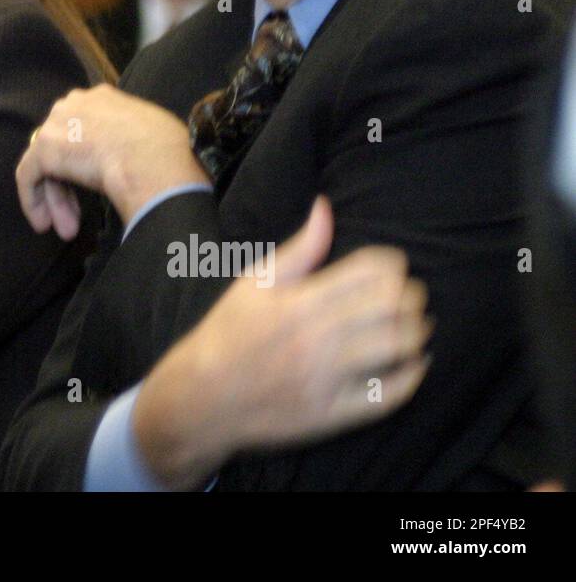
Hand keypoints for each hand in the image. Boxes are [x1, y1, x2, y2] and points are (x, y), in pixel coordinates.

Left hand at [16, 84, 206, 239]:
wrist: (156, 161)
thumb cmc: (168, 152)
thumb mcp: (151, 133)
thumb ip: (129, 139)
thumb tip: (128, 161)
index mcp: (102, 98)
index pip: (82, 130)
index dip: (85, 163)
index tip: (98, 186)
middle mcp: (76, 103)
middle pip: (62, 148)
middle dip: (68, 187)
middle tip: (77, 219)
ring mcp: (58, 123)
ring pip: (47, 165)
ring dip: (57, 200)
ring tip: (68, 230)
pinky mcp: (44, 147)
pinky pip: (28, 176)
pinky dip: (33, 200)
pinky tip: (44, 223)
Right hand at [131, 196, 431, 488]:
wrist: (203, 396)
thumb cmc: (229, 332)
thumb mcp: (255, 282)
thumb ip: (300, 248)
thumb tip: (325, 208)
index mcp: (300, 300)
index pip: (370, 270)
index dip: (393, 263)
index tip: (394, 267)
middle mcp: (316, 337)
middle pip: (391, 306)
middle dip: (411, 296)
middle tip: (410, 296)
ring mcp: (326, 377)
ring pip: (396, 347)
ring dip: (416, 332)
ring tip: (415, 326)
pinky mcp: (333, 413)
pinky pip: (388, 394)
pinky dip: (411, 376)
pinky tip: (414, 363)